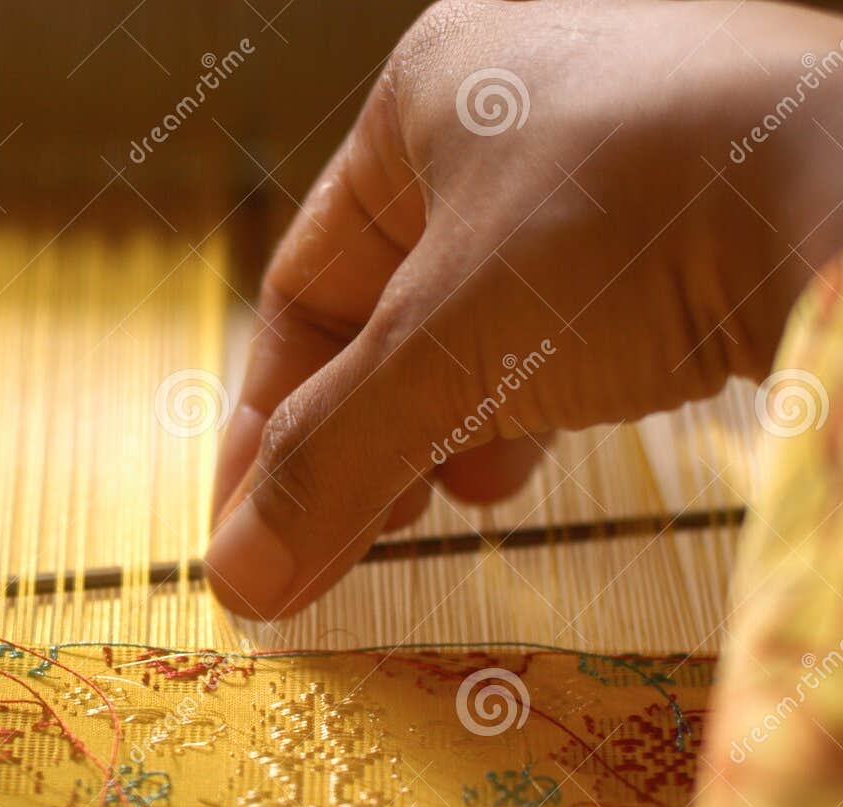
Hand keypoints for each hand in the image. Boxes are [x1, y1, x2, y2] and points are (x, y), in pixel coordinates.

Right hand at [205, 0, 842, 619]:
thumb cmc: (642, 224)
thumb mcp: (449, 351)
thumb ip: (328, 464)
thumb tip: (235, 580)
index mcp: (429, 91)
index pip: (305, 285)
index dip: (264, 425)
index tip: (247, 536)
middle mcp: (521, 100)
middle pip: (392, 308)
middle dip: (360, 434)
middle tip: (342, 539)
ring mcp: (623, 148)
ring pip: (484, 316)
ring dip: (446, 425)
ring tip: (444, 503)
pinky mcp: (705, 208)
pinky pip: (577, 315)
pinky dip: (538, 394)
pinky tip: (535, 452)